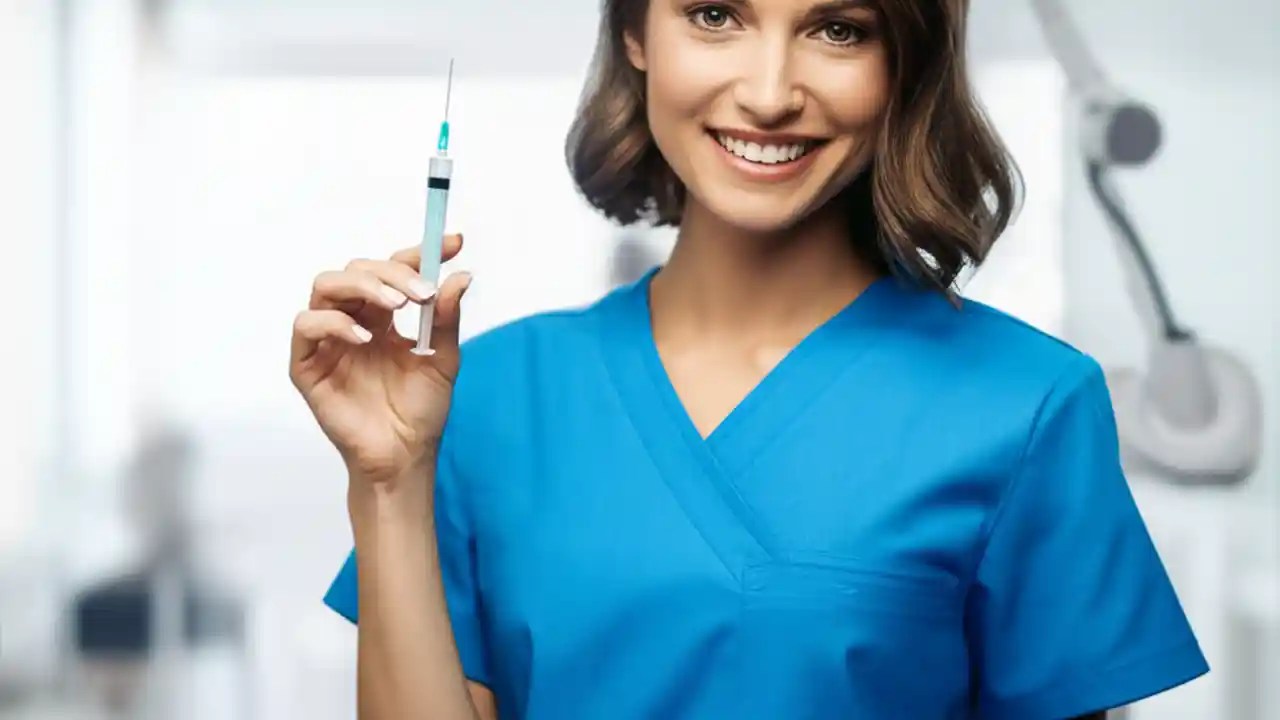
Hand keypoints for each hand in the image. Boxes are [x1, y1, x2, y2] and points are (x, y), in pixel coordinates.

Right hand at [289, 234, 471, 484]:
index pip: (394, 270)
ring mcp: (329, 340)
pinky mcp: (307, 363)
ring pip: (327, 285)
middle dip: (391, 273)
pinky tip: (365, 338)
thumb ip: (446, 319)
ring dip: (363, 286)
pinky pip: (307, 325)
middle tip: (420, 292)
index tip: (453, 243)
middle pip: (358, 270)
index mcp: (384, 317)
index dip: (419, 253)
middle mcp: (354, 321)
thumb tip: (461, 276)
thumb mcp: (443, 360)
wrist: (404, 456)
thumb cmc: (420, 412)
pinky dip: (334, 322)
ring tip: (396, 307)